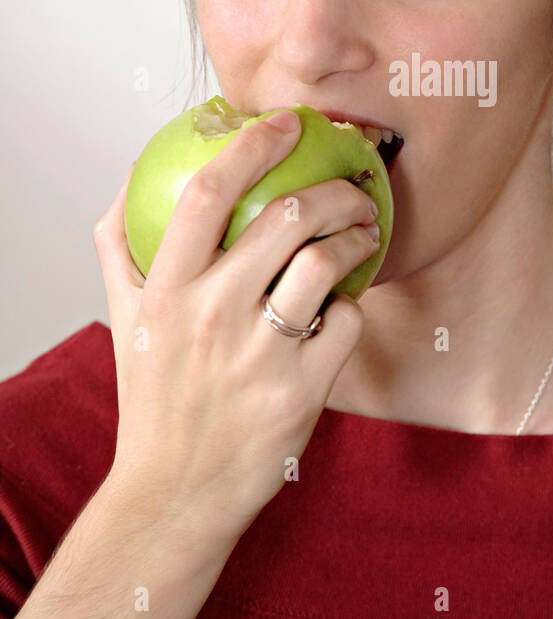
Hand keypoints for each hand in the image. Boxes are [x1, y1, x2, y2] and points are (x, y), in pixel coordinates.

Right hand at [92, 111, 380, 554]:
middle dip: (334, 188)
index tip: (286, 123)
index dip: (252, 145)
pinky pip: (348, 318)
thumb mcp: (124, 319)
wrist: (175, 494)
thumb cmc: (154, 397)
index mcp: (164, 291)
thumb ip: (122, 243)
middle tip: (352, 187)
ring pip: (326, 261)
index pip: (204, 193)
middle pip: (286, 217)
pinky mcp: (302, 390)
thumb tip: (136, 172)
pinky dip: (355, 303)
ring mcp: (259, 354)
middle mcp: (210, 316)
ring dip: (358, 235)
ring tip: (364, 233)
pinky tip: (346, 305)